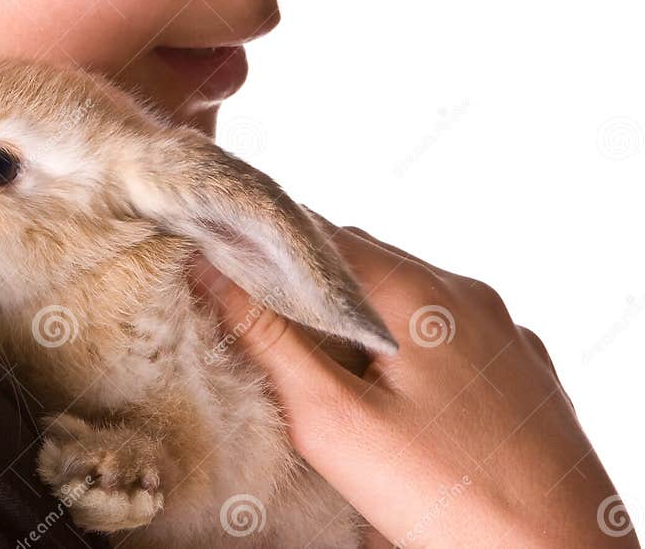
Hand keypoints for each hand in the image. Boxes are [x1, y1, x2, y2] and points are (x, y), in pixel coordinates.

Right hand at [190, 221, 638, 548]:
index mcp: (418, 293)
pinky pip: (452, 330)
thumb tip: (208, 270)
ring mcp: (503, 331)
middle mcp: (468, 296)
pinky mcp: (522, 369)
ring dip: (360, 307)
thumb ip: (267, 341)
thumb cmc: (444, 496)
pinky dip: (409, 336)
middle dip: (308, 278)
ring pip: (412, 294)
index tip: (222, 257)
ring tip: (322, 353)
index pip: (322, 234)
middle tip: (262, 313)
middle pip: (367, 260)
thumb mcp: (333, 421)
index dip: (266, 242)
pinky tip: (394, 382)